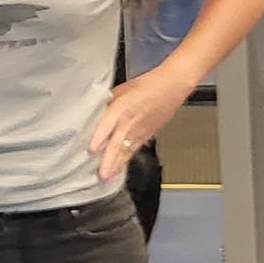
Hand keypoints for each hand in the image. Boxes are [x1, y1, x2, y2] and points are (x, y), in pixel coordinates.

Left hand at [89, 66, 191, 182]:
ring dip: (117, 164)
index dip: (100, 137)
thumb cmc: (145, 86)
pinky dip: (126, 160)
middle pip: (118, 143)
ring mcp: (139, 131)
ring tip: (108, 176)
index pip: (108, 124)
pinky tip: (119, 169)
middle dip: (109, 159)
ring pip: (126, 150)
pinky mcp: (146, 135)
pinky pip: (134, 150)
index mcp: (122, 107)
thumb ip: (106, 104)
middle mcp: (130, 121)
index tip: (92, 149)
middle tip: (101, 174)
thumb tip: (92, 115)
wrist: (171, 87)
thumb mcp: (120, 90)